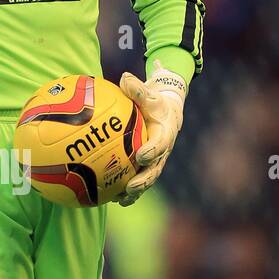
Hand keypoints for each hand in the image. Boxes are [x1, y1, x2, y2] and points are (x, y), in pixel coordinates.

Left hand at [117, 62, 186, 206]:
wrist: (166, 113)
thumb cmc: (154, 102)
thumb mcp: (148, 93)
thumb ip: (137, 88)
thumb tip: (124, 78)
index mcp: (164, 133)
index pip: (160, 144)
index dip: (152, 151)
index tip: (141, 155)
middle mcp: (162, 151)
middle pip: (155, 169)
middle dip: (143, 179)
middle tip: (130, 186)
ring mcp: (156, 161)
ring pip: (147, 179)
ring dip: (136, 191)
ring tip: (121, 199)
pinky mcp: (148, 167)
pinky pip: (139, 181)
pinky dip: (128, 193)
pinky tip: (112, 200)